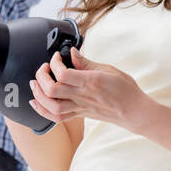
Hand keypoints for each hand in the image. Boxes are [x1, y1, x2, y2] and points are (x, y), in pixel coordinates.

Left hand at [29, 49, 156, 133]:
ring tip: (35, 83)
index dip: (54, 63)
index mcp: (91, 82)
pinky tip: (36, 102)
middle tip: (44, 68)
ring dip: (38, 94)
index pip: (63, 74)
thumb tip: (71, 52)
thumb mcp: (108, 69)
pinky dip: (42, 110)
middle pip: (52, 90)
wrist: (134, 111)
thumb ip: (86, 62)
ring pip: (52, 106)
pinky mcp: (79, 115)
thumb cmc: (125, 89)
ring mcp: (80, 107)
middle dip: (41, 76)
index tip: (56, 57)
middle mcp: (83, 96)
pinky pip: (57, 117)